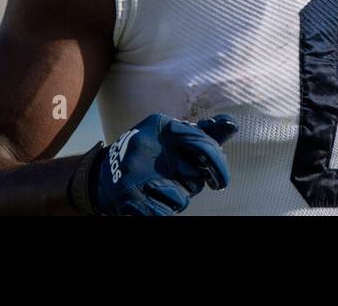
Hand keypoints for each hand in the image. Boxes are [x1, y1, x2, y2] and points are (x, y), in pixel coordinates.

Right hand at [91, 112, 237, 215]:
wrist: (104, 173)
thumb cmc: (152, 154)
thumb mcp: (174, 137)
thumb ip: (204, 133)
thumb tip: (233, 124)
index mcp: (162, 126)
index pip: (201, 140)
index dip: (217, 161)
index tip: (221, 181)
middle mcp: (148, 146)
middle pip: (195, 175)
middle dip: (196, 184)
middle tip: (193, 188)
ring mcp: (137, 172)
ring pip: (183, 198)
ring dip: (179, 198)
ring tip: (164, 188)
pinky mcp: (129, 196)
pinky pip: (166, 213)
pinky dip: (166, 210)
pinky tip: (156, 201)